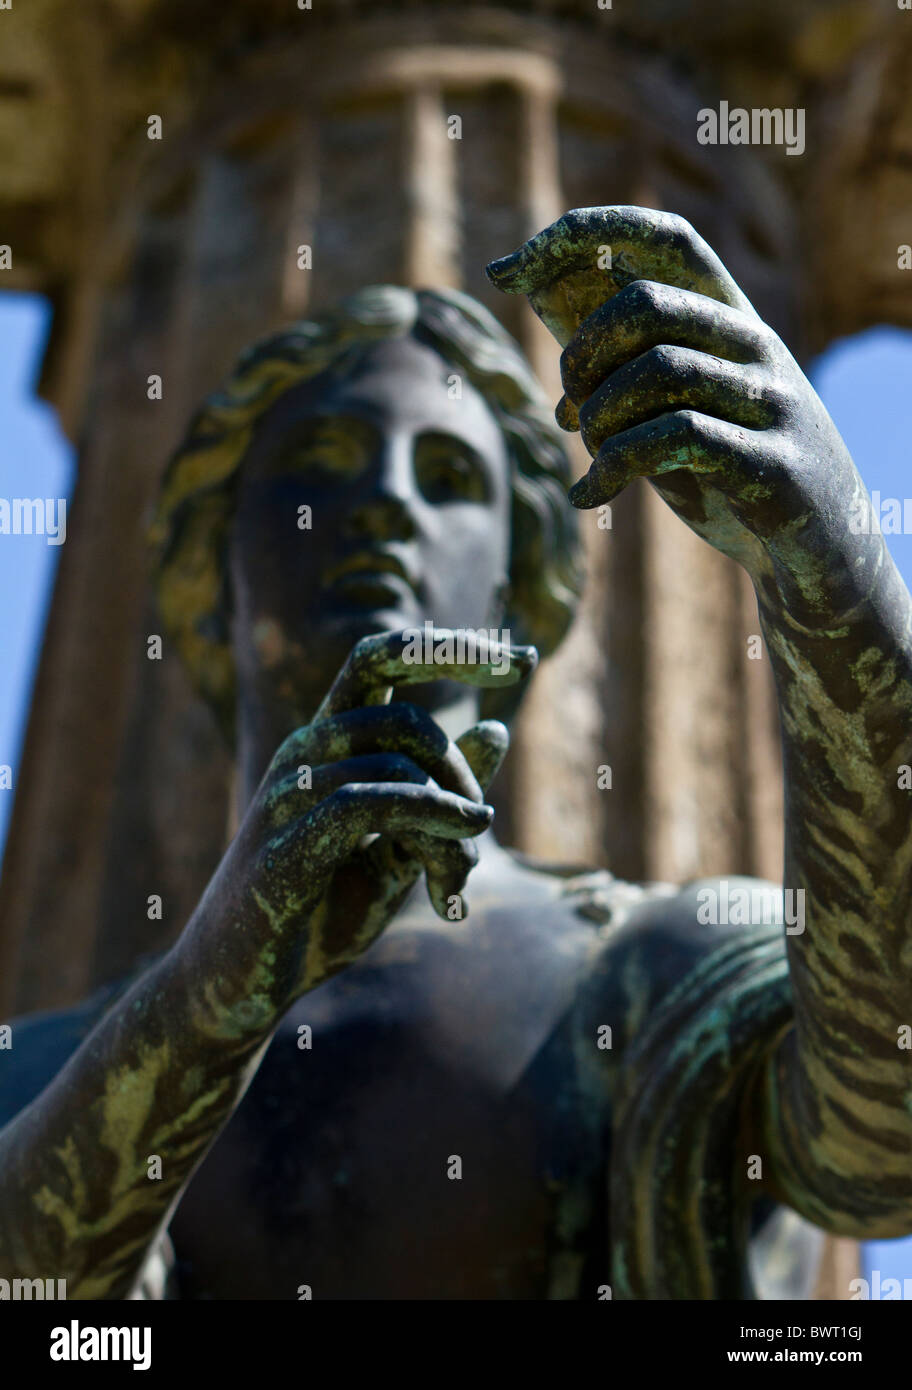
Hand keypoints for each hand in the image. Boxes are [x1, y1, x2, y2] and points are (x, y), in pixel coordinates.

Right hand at [177, 628, 535, 1033]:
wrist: (237, 988)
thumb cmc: (317, 912)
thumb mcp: (399, 849)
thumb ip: (442, 794)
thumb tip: (498, 729)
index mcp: (324, 744)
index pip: (380, 658)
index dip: (450, 645)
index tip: (524, 656)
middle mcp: (301, 757)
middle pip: (405, 721)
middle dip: (462, 775)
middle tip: (476, 836)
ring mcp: (285, 800)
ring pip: (395, 769)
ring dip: (451, 825)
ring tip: (457, 882)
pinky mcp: (281, 850)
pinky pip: (364, 804)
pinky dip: (427, 820)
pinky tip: (456, 862)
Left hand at [487, 206, 876, 626]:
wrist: (816, 550)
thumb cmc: (728, 471)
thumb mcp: (674, 408)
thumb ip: (621, 362)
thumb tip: (543, 318)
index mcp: (730, 319)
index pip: (665, 236)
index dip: (584, 232)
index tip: (508, 268)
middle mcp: (755, 344)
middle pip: (649, 300)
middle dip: (582, 351)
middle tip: (567, 407)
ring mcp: (769, 400)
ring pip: (661, 368)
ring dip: (598, 415)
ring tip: (587, 455)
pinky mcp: (771, 461)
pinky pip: (678, 438)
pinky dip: (614, 467)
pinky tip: (589, 496)